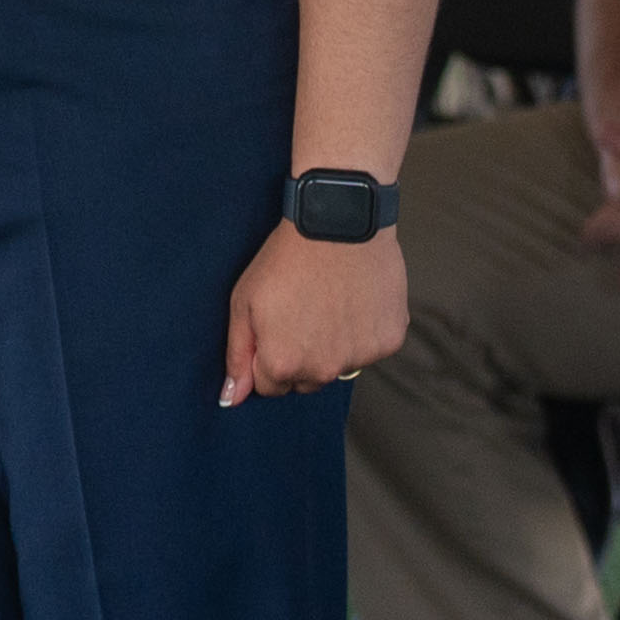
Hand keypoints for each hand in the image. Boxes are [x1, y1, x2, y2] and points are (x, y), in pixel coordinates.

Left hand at [221, 221, 405, 404]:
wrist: (338, 219)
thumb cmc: (288, 256)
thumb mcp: (244, 301)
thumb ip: (238, 354)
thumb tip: (231, 399)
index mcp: (283, 364)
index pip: (270, 386)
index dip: (269, 354)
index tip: (277, 324)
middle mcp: (323, 369)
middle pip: (307, 380)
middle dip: (302, 355)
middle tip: (305, 310)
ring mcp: (360, 357)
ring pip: (341, 365)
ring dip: (335, 344)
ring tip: (331, 301)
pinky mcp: (389, 340)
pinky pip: (372, 348)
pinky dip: (366, 329)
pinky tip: (357, 298)